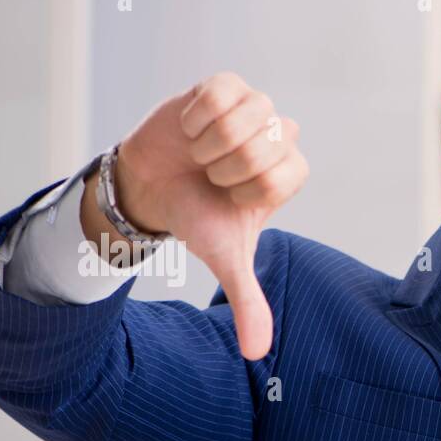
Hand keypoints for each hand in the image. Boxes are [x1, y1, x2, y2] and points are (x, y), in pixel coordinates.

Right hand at [106, 72, 307, 359]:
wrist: (151, 187)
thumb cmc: (196, 218)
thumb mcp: (223, 259)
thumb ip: (247, 301)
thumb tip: (257, 354)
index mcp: (289, 176)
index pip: (283, 176)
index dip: (245, 190)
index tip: (228, 197)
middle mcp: (280, 140)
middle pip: (266, 146)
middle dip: (226, 167)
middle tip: (211, 175)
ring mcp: (255, 109)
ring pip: (247, 118)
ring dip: (212, 141)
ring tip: (201, 153)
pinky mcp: (226, 86)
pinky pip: (222, 92)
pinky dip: (197, 115)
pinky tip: (191, 131)